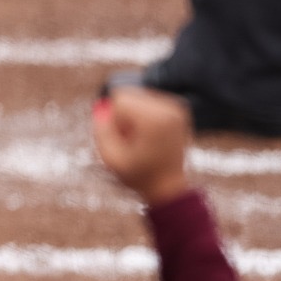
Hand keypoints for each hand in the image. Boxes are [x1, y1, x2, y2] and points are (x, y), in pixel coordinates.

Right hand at [92, 86, 192, 205]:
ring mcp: (176, 108)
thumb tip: (102, 105)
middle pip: (130, 94)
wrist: (168, 186)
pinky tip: (150, 134)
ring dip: (133, 114)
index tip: (124, 139)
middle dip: (124, 114)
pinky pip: (149, 101)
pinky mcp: (179, 109)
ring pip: (139, 96)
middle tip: (132, 139)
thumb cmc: (139, 175)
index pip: (120, 98)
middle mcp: (169, 108)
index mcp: (153, 119)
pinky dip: (144, 114)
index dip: (114, 118)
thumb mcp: (111, 157)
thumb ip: (101, 129)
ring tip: (142, 137)